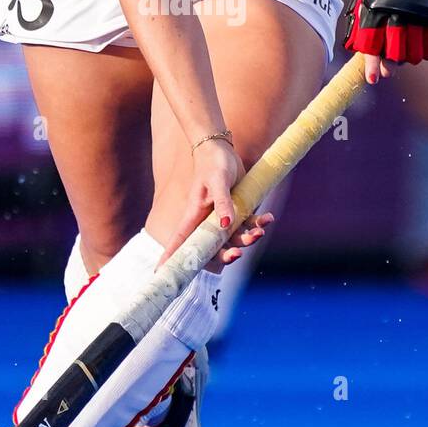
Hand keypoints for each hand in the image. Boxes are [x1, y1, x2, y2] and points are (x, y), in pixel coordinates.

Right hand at [155, 139, 274, 271]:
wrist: (222, 150)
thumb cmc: (213, 164)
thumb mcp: (217, 181)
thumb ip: (222, 202)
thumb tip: (226, 225)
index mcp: (194, 216)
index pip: (179, 241)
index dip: (170, 259)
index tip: (160, 276)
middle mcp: (207, 221)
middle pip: (212, 249)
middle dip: (225, 256)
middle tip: (237, 254)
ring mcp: (223, 218)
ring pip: (234, 239)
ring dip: (247, 239)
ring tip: (259, 231)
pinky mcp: (237, 211)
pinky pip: (248, 225)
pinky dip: (259, 224)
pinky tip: (268, 218)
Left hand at [343, 0, 427, 84]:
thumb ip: (360, 24)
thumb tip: (357, 52)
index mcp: (375, 9)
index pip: (372, 44)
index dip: (371, 64)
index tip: (373, 78)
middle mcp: (397, 13)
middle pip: (395, 55)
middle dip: (391, 62)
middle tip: (390, 62)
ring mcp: (418, 15)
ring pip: (413, 55)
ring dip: (406, 58)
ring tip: (404, 49)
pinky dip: (422, 52)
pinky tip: (416, 44)